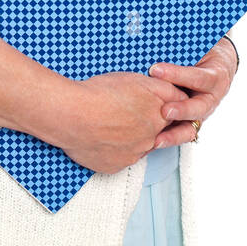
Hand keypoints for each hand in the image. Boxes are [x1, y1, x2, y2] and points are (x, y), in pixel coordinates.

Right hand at [56, 70, 191, 174]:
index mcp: (159, 115)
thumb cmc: (99, 94)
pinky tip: (101, 136)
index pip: (175, 114)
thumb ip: (161, 88)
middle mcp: (151, 137)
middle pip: (158, 132)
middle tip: (127, 113)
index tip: (155, 106)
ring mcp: (134, 154)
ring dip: (131, 137)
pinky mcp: (116, 166)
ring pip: (139, 146)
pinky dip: (113, 149)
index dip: (164, 108)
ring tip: (110, 123)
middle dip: (147, 123)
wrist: (72, 114)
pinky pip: (120, 158)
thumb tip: (175, 95)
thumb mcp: (137, 79)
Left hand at [147, 37, 237, 149]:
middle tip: (164, 111)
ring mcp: (202, 110)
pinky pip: (183, 133)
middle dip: (182, 110)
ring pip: (192, 126)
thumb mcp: (200, 44)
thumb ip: (183, 43)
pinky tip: (152, 144)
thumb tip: (151, 25)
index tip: (155, 69)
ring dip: (174, 133)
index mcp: (215, 75)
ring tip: (157, 139)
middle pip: (199, 107)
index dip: (178, 74)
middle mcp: (211, 96)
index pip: (198, 77)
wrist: (217, 60)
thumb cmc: (204, 50)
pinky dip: (169, 139)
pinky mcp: (192, 120)